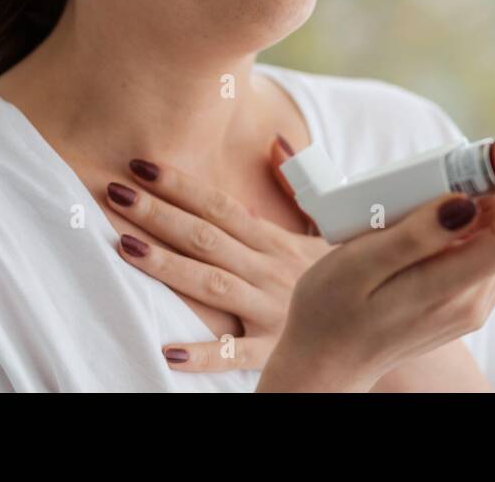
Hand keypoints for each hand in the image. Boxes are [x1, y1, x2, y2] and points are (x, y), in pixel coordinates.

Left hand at [107, 136, 332, 371]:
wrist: (379, 321)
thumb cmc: (341, 275)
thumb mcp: (322, 227)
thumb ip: (296, 185)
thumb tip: (277, 141)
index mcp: (274, 241)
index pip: (221, 207)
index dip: (182, 186)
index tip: (143, 167)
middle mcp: (268, 270)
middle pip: (206, 237)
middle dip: (159, 214)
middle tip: (116, 192)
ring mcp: (270, 310)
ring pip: (211, 284)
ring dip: (167, 266)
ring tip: (126, 247)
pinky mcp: (273, 350)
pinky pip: (234, 354)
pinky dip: (202, 354)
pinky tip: (167, 348)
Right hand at [257, 135, 494, 391]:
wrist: (325, 360)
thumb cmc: (331, 309)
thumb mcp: (360, 264)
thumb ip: (415, 235)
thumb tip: (467, 203)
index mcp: (451, 293)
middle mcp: (473, 304)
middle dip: (494, 184)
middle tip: (452, 158)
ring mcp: (471, 307)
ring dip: (482, 200)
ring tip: (435, 184)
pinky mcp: (463, 304)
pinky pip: (482, 251)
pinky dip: (470, 222)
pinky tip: (434, 213)